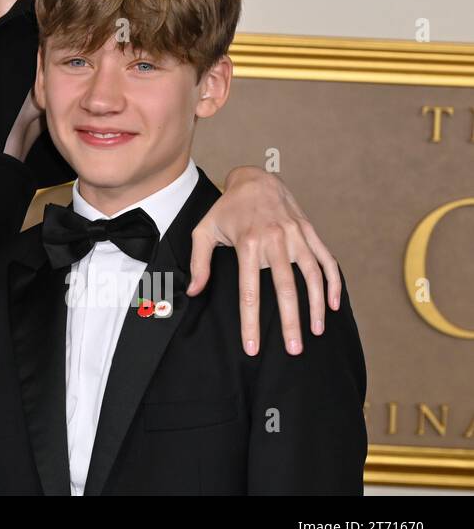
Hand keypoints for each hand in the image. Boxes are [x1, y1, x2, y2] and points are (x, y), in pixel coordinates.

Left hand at [187, 166, 340, 356]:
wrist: (255, 178)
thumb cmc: (228, 208)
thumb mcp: (204, 230)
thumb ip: (199, 262)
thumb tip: (195, 291)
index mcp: (248, 244)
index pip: (249, 291)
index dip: (250, 321)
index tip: (252, 346)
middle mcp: (274, 240)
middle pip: (285, 288)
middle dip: (290, 322)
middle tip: (293, 350)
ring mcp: (296, 235)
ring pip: (312, 276)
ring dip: (316, 306)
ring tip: (315, 332)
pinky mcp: (310, 232)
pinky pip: (326, 260)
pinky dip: (333, 283)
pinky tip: (333, 305)